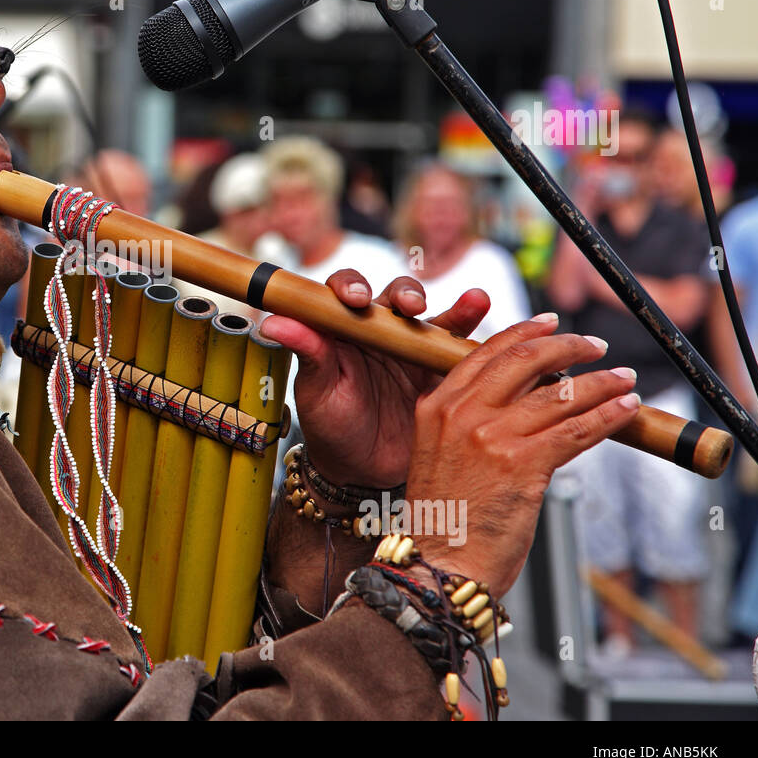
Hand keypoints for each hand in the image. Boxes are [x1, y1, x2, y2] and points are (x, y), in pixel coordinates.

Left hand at [260, 270, 489, 488]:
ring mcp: (411, 348)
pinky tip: (484, 309)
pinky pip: (457, 346)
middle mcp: (378, 331)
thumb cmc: (330, 426)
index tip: (353, 298)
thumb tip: (273, 321)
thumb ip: (306, 353)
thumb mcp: (315, 391)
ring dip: (451, 308)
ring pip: (431, 318)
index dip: (350, 286)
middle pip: (394, 297)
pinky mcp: (438, 370)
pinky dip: (472, 327)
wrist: (362, 471)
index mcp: (342, 329)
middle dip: (406, 295)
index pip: (344, 292)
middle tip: (410, 307)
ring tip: (473, 302)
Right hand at [404, 313, 638, 597]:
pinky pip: (576, 429)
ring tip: (623, 380)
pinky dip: (608, 416)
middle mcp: (460, 414)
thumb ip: (468, 420)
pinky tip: (625, 409)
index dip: (524, 332)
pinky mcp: (522, 463)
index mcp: (436, 406)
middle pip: (523, 360)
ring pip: (558, 394)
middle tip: (594, 346)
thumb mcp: (440, 454)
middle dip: (567, 346)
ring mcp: (490, 436)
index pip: (486, 352)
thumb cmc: (446, 520)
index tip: (550, 324)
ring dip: (601, 383)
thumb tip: (523, 395)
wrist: (441, 565)